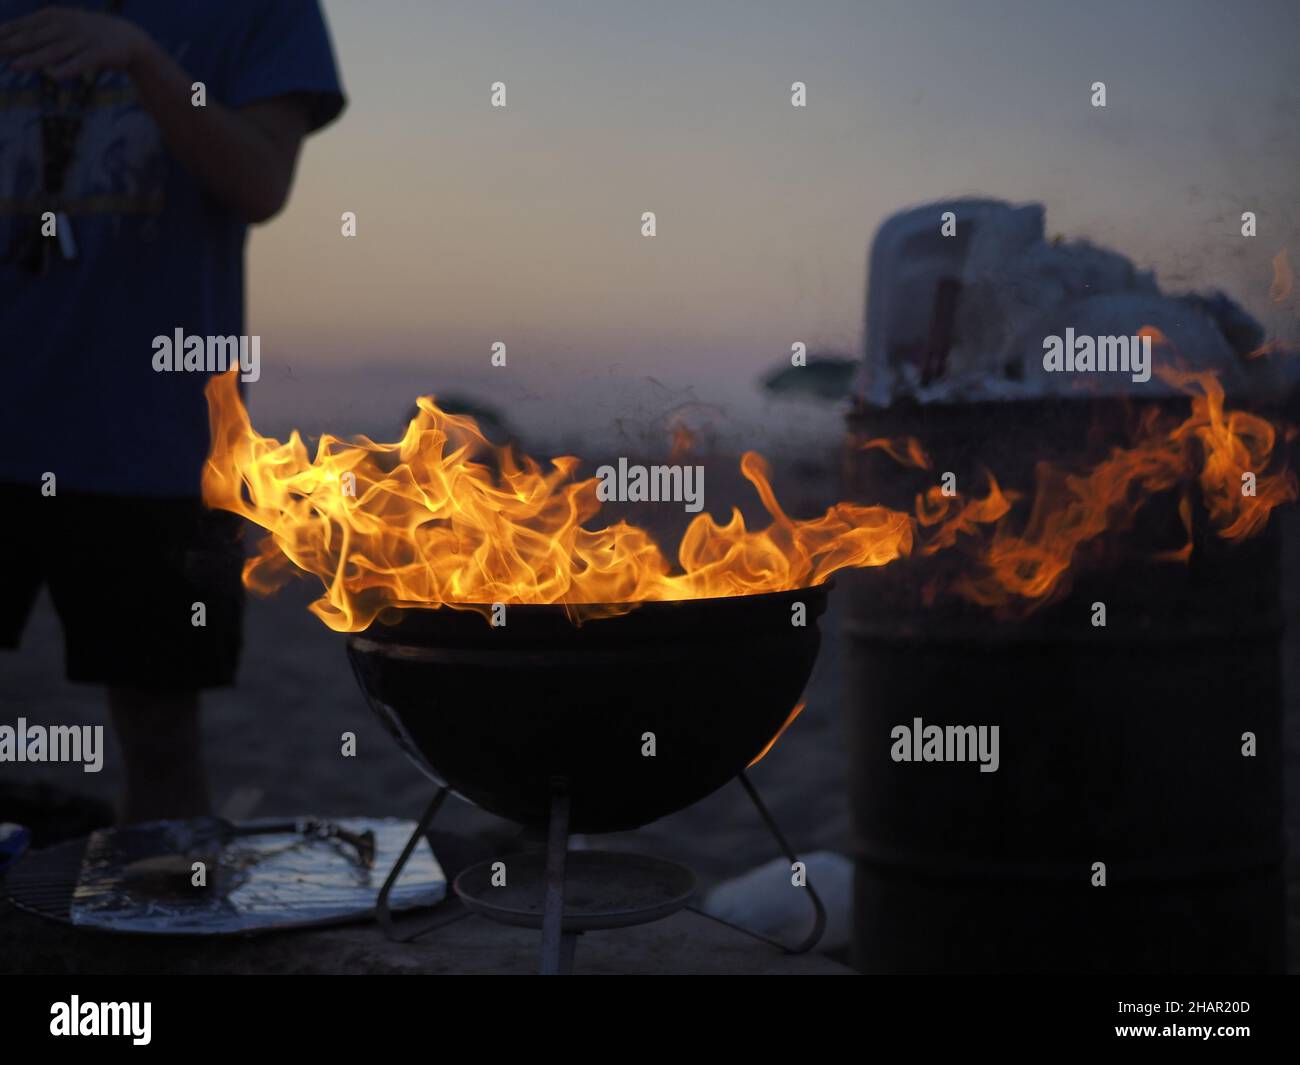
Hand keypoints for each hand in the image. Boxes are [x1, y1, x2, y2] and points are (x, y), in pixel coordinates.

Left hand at [0, 6, 150, 79]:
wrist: (128, 36)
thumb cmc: (87, 34)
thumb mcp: (61, 27)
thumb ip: (38, 33)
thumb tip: (7, 42)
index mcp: (53, 16)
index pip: (23, 26)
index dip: (4, 34)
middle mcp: (66, 26)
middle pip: (34, 38)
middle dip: (11, 46)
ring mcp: (83, 40)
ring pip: (55, 51)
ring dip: (34, 59)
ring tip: (15, 66)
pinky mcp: (101, 54)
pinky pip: (83, 63)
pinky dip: (68, 69)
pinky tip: (54, 76)